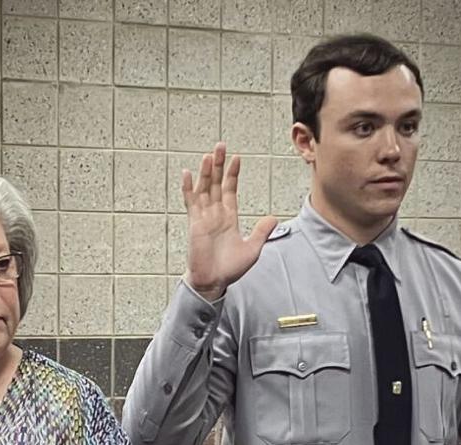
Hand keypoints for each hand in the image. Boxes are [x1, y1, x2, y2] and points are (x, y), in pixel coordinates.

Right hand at [181, 142, 277, 298]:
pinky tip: (187, 174)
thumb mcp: (252, 248)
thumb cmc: (229, 268)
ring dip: (206, 172)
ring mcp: (203, 217)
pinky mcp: (194, 223)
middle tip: (220, 146)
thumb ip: (261, 231)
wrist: (213, 281)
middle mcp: (215, 214)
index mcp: (228, 217)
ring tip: (208, 155)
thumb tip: (273, 218)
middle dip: (218, 165)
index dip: (233, 174)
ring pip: (204, 188)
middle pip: (216, 183)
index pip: (230, 190)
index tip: (237, 158)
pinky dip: (188, 188)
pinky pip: (190, 202)